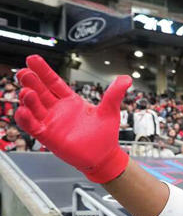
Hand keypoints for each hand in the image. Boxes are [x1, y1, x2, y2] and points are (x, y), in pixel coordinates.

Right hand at [14, 55, 131, 182]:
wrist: (104, 156)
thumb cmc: (105, 134)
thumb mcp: (110, 110)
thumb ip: (115, 94)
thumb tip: (126, 79)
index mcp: (70, 101)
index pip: (53, 82)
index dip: (43, 71)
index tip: (32, 59)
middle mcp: (58, 109)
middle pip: (40, 91)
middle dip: (31, 81)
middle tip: (24, 72)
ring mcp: (51, 122)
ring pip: (34, 107)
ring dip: (28, 99)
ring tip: (27, 92)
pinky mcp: (48, 136)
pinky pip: (32, 126)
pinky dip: (25, 119)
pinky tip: (23, 111)